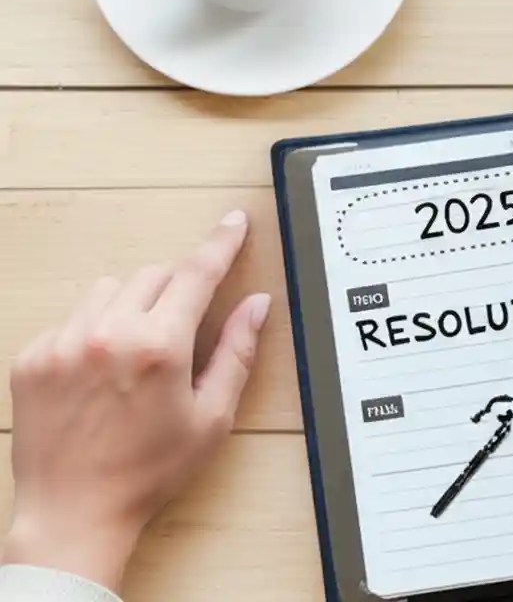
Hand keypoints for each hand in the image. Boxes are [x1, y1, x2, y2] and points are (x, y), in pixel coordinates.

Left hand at [4, 210, 269, 591]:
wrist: (75, 512)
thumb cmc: (149, 472)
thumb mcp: (212, 417)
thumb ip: (237, 352)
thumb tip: (257, 304)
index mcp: (159, 346)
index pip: (197, 274)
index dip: (220, 244)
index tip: (232, 223)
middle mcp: (108, 334)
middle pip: (153, 275)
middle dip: (174, 290)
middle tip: (180, 331)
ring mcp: (63, 343)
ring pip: (109, 291)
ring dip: (131, 306)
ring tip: (136, 355)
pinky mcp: (32, 357)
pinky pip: (71, 319)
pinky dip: (92, 332)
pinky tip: (99, 376)